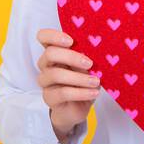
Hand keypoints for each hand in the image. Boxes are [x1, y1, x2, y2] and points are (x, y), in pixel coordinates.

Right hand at [35, 28, 99, 143]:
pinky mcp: (49, 97)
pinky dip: (81, 92)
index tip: (71, 41)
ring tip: (96, 81)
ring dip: (79, 78)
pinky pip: (62, 93)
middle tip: (90, 63)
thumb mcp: (90, 67)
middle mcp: (46, 65)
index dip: (53, 36)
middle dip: (71, 57)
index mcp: (56, 51)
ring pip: (55, 74)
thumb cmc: (84, 82)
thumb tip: (100, 49)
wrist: (78, 108)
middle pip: (50, 54)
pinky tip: (93, 92)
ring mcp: (46, 81)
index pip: (43, 37)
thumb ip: (89, 56)